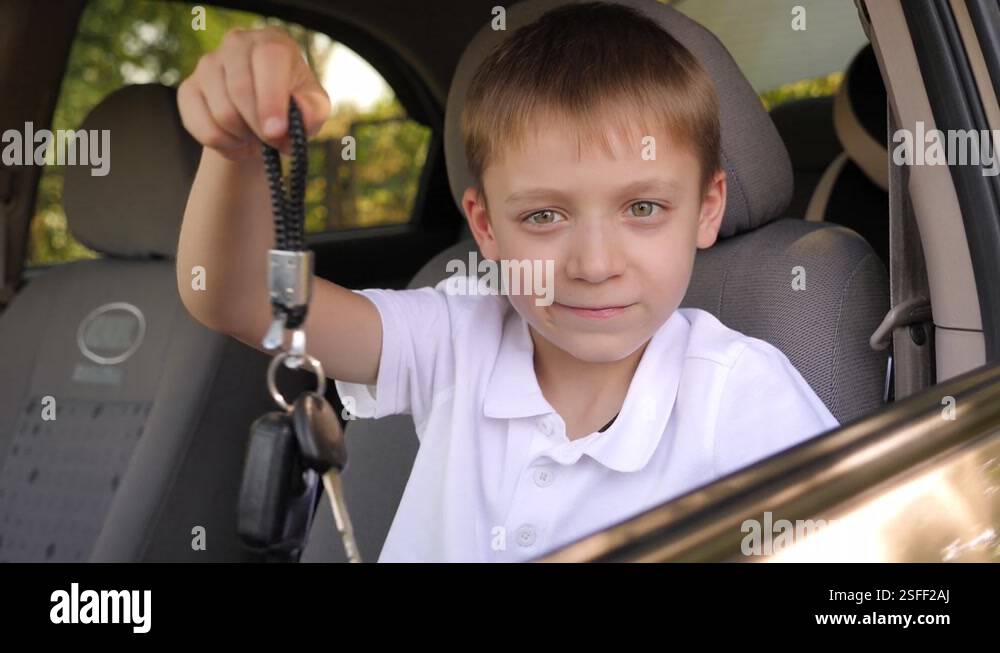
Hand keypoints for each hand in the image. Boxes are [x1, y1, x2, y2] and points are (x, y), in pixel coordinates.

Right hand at [177, 26, 330, 160]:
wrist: (262, 119)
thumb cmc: (293, 109)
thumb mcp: (314, 109)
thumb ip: (312, 109)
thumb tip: (300, 111)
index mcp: (272, 42)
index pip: (268, 59)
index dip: (271, 99)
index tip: (276, 132)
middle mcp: (237, 44)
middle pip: (240, 88)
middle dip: (258, 126)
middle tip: (271, 142)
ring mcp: (208, 64)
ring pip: (220, 111)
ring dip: (242, 137)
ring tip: (255, 138)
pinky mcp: (189, 88)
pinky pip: (199, 125)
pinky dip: (222, 144)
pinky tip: (236, 141)